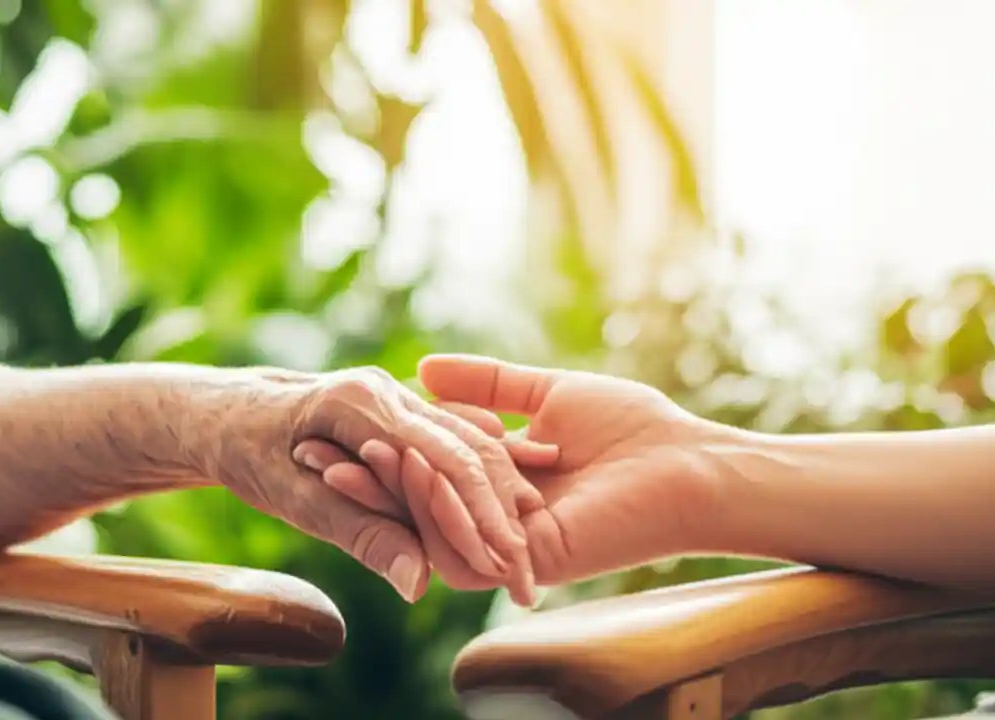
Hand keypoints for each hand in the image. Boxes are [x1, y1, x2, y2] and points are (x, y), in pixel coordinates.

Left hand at [176, 365, 542, 602]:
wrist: (224, 412)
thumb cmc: (248, 453)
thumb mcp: (294, 499)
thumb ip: (361, 535)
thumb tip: (419, 583)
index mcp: (364, 402)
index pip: (446, 461)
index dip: (481, 516)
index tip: (507, 565)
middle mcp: (389, 391)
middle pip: (469, 449)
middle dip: (504, 511)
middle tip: (531, 571)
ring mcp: (397, 395)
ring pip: (470, 440)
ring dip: (505, 491)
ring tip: (533, 544)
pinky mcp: (401, 410)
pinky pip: (456, 435)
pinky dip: (490, 467)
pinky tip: (523, 494)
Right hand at [307, 356, 736, 588]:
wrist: (686, 463)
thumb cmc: (630, 427)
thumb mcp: (545, 393)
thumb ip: (489, 386)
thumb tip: (425, 369)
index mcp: (501, 485)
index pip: (426, 472)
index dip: (379, 452)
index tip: (330, 429)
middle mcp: (497, 518)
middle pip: (416, 504)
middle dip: (364, 479)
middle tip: (309, 454)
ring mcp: (509, 543)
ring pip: (428, 527)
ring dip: (380, 493)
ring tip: (335, 460)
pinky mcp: (527, 560)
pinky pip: (462, 544)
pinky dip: (423, 508)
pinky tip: (393, 468)